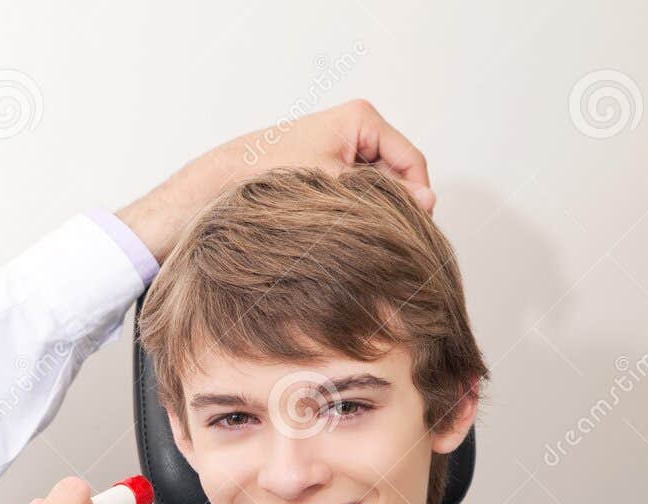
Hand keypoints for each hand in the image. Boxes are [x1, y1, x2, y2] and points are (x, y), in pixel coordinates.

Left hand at [117, 99, 431, 260]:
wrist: (219, 185)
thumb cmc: (267, 179)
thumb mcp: (335, 189)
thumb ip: (385, 196)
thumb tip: (428, 204)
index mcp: (361, 118)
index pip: (412, 161)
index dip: (418, 198)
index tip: (413, 230)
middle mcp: (353, 129)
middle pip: (396, 176)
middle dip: (392, 207)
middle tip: (383, 240)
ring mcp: (339, 150)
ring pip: (374, 190)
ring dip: (370, 214)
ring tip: (355, 237)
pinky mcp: (324, 171)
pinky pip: (353, 195)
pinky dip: (351, 214)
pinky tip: (339, 234)